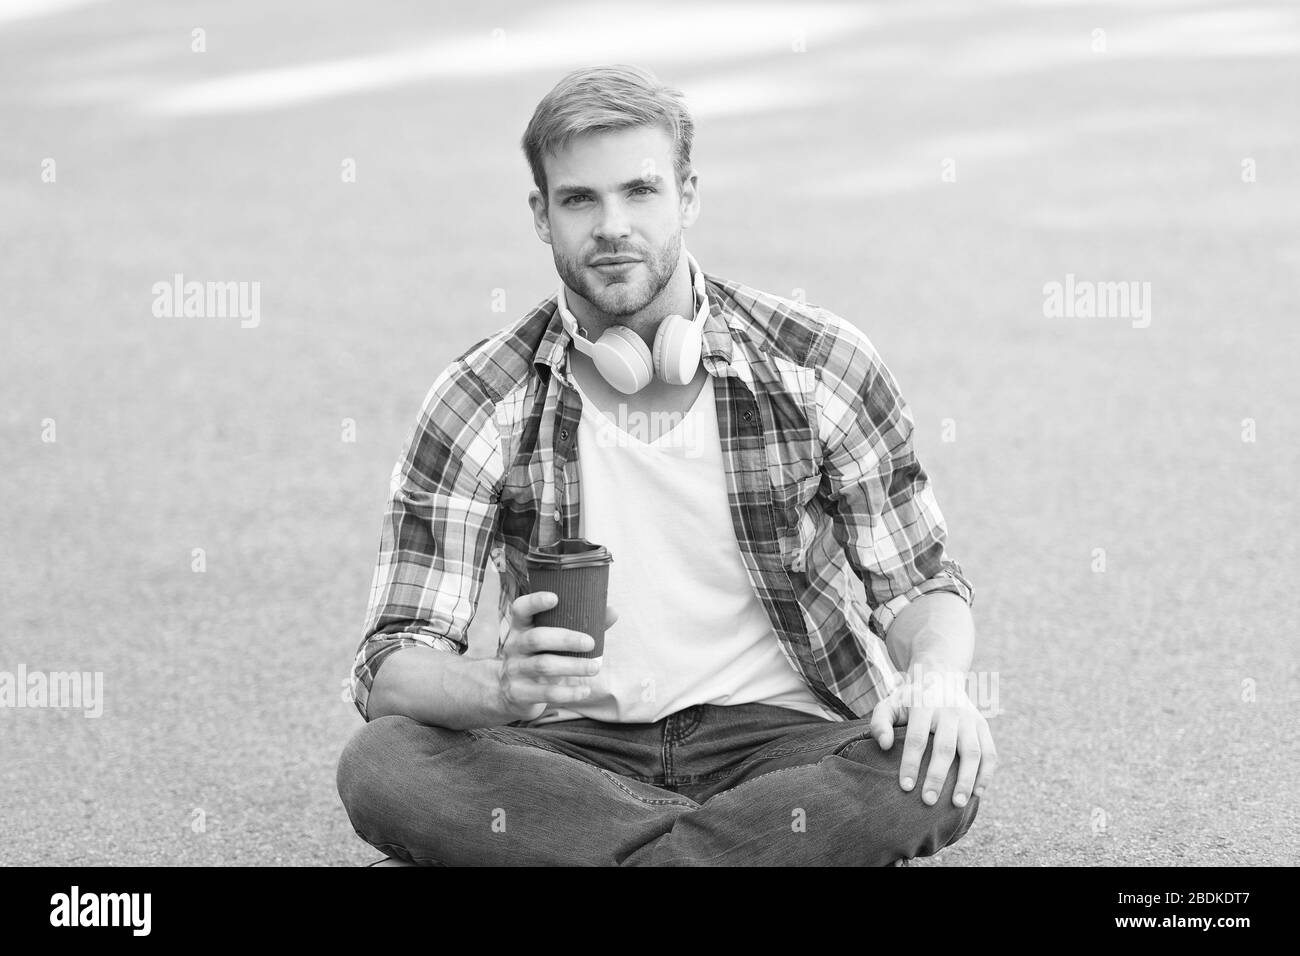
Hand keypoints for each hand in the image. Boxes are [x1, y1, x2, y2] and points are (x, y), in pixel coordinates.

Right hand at [496, 591, 617, 721]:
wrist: (510, 693)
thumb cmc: (540, 657)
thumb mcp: (551, 641)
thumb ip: (580, 626)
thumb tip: (613, 612)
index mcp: (521, 628)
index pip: (521, 609)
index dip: (535, 602)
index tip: (555, 597)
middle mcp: (514, 646)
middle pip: (537, 638)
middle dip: (566, 639)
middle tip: (591, 643)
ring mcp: (514, 670)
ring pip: (543, 665)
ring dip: (573, 666)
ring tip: (594, 667)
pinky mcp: (518, 693)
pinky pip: (545, 692)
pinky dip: (568, 692)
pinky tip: (584, 691)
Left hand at [868, 662, 996, 808]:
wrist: (940, 677)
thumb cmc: (910, 700)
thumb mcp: (890, 704)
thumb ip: (879, 722)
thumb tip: (883, 745)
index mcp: (924, 705)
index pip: (917, 737)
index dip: (911, 763)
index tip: (906, 787)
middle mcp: (950, 711)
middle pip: (945, 748)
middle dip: (938, 777)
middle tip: (928, 801)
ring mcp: (970, 719)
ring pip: (972, 752)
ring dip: (966, 780)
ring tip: (958, 804)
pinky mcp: (983, 726)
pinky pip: (990, 752)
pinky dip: (986, 774)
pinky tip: (977, 793)